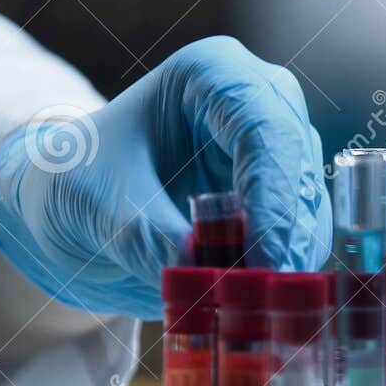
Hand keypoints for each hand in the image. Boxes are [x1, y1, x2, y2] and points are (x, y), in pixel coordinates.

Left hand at [0, 37, 330, 318]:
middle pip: (298, 170)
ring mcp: (279, 153)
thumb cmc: (78, 181)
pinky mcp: (284, 201)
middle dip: (288, 237)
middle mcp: (261, 103)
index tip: (265, 261)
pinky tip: (257, 308)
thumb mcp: (95, 207)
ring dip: (289, 264)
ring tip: (254, 311)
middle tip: (268, 296)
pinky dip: (285, 278)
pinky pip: (303, 241)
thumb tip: (203, 274)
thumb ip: (146, 236)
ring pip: (310, 210)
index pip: (265, 126)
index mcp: (212, 74)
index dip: (273, 195)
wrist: (76, 206)